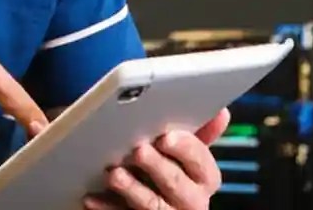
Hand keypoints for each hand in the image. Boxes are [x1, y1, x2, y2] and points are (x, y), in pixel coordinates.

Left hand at [84, 108, 228, 209]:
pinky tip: (91, 197)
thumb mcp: (184, 152)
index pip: (201, 162)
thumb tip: (221, 112)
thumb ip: (198, 133)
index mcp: (203, 177)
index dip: (185, 148)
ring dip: (132, 188)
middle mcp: (190, 200)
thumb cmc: (167, 169)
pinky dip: (106, 207)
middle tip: (139, 151)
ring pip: (151, 205)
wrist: (156, 203)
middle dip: (157, 166)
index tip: (167, 137)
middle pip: (176, 184)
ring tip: (113, 173)